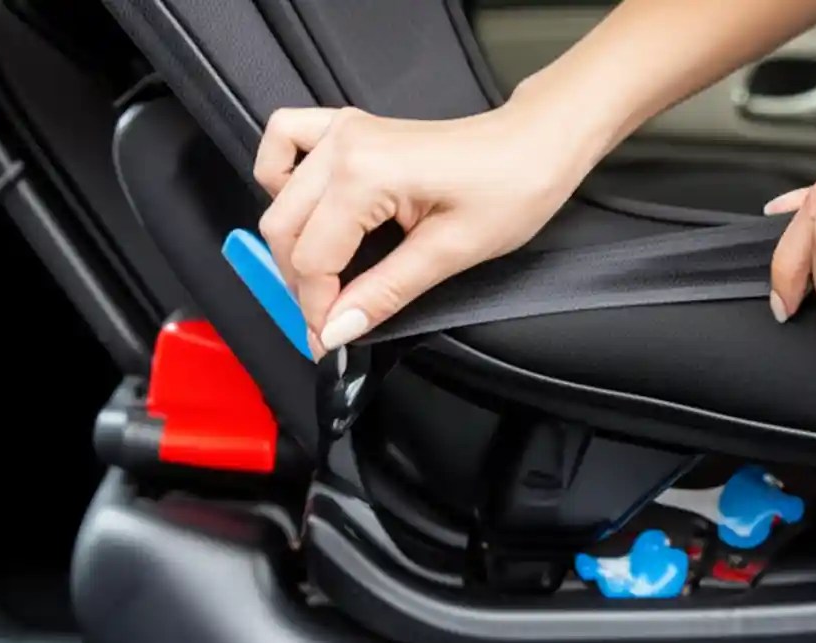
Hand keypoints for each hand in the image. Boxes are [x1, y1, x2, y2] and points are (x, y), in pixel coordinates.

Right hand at [254, 99, 596, 354]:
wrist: (535, 146)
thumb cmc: (510, 190)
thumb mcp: (450, 253)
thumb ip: (385, 292)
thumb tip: (337, 329)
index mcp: (365, 173)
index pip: (313, 258)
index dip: (319, 309)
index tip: (329, 342)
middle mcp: (343, 146)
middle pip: (285, 230)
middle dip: (303, 285)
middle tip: (334, 321)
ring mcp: (342, 131)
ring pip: (280, 198)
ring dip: (293, 245)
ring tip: (326, 279)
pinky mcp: (349, 127)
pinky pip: (285, 142)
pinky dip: (281, 178)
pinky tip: (305, 209)